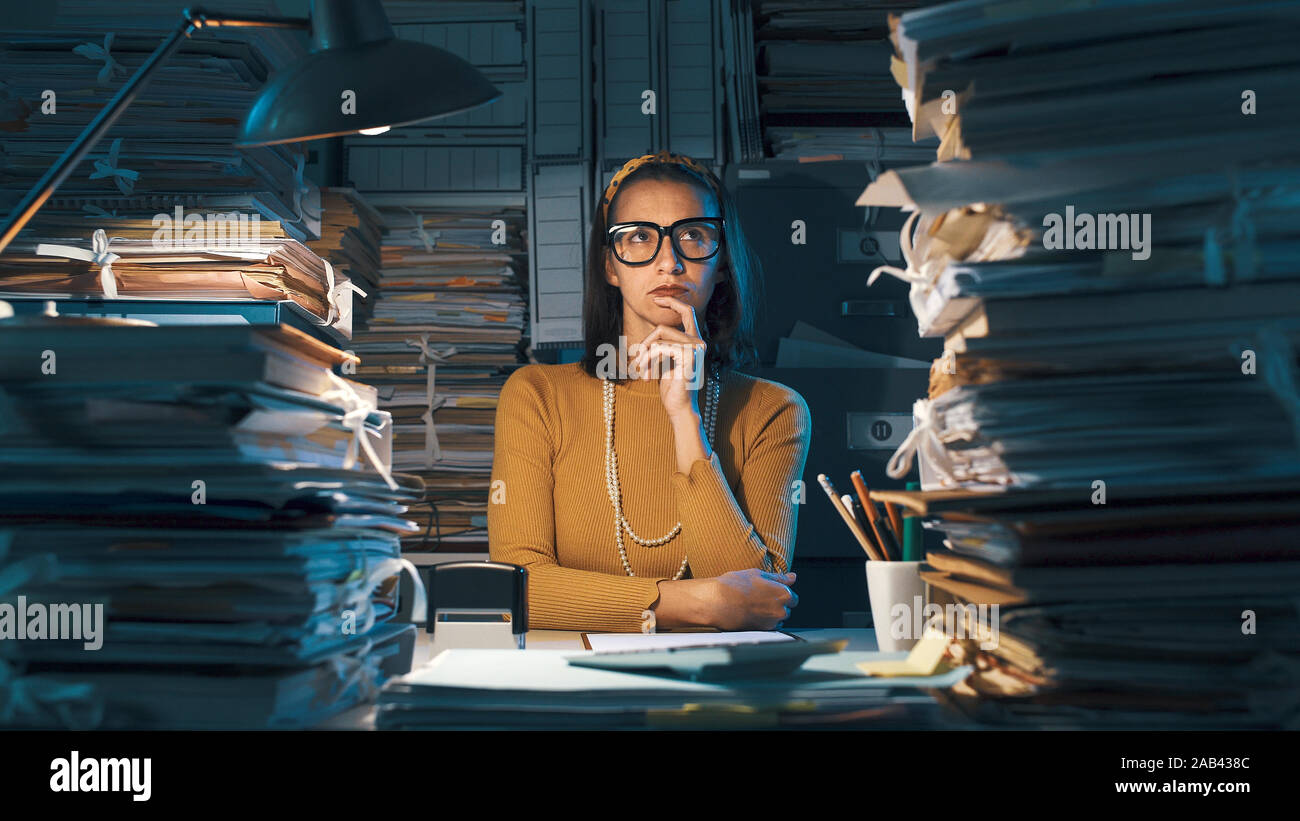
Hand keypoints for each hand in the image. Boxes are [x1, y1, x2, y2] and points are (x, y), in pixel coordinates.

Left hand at [631, 295, 707, 420]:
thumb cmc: (671, 387)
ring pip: (659, 337)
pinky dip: (648, 361)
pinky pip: (660, 348)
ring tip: (641, 372)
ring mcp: (696, 348)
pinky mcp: (689, 356)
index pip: (687, 311)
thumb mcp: (664, 362)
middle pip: (663, 327)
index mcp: (694, 341)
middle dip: (645, 344)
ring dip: (644, 355)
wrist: (679, 408)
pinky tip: (647, 377)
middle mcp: (698, 342)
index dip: (672, 302)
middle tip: (637, 362)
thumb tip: (645, 339)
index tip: (656, 300)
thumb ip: (662, 345)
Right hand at [706, 569, 798, 630]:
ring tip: (754, 606)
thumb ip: (779, 577)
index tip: (771, 592)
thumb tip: (792, 577)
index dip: (781, 594)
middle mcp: (781, 610)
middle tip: (760, 598)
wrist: (718, 602)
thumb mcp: (758, 574)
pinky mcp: (762, 631)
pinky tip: (751, 614)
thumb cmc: (735, 585)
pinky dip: (763, 622)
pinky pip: (769, 627)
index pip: (793, 598)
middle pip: (786, 610)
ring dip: (771, 614)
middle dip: (777, 605)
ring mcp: (772, 622)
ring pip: (778, 619)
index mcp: (783, 593)